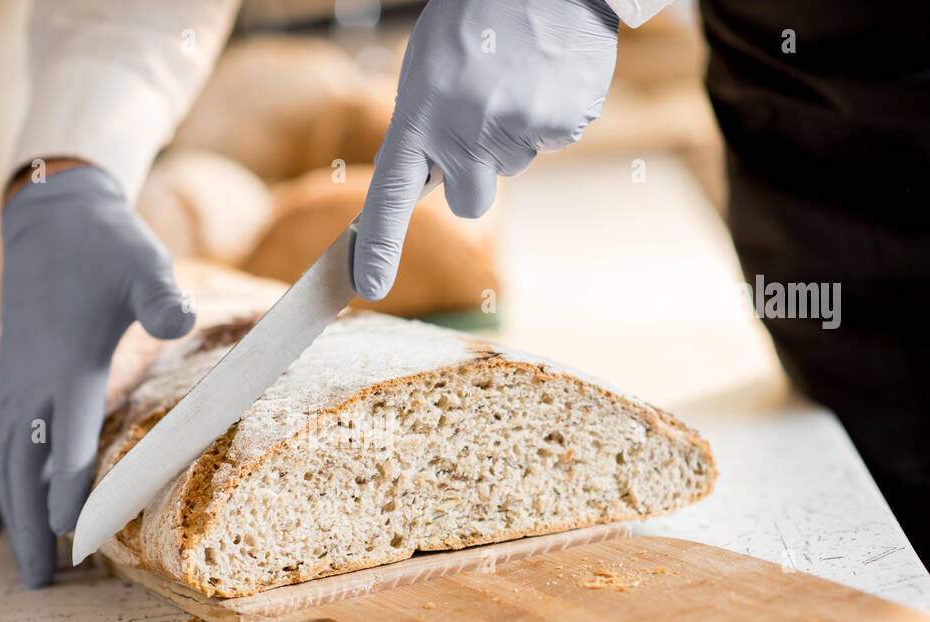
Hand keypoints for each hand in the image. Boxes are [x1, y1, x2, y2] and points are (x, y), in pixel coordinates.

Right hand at [0, 164, 192, 586]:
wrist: (50, 218)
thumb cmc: (106, 244)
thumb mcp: (141, 261)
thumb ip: (159, 294)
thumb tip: (180, 319)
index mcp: (69, 366)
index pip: (64, 441)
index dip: (66, 489)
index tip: (69, 539)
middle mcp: (32, 383)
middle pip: (22, 469)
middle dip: (29, 527)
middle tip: (40, 584)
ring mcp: (14, 384)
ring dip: (5, 516)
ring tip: (14, 564)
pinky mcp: (9, 381)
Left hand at [353, 0, 619, 299]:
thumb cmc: (476, 19)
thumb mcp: (431, 67)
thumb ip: (427, 125)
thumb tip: (435, 177)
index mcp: (421, 112)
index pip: (390, 194)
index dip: (379, 245)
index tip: (367, 287)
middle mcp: (465, 129)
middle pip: (470, 203)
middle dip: (475, 176)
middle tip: (481, 119)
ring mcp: (515, 129)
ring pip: (513, 165)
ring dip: (513, 132)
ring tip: (515, 75)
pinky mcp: (562, 124)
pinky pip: (551, 143)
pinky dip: (550, 116)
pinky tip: (545, 75)